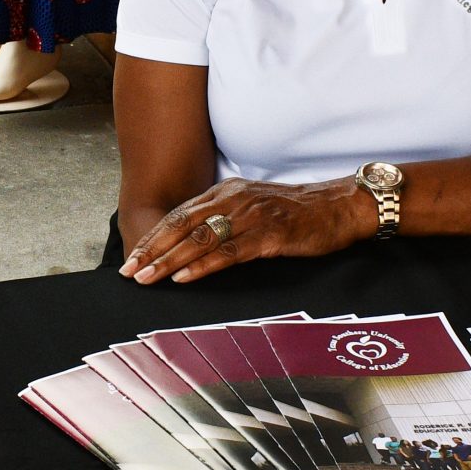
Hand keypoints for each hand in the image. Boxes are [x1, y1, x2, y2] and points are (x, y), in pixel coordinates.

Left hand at [120, 176, 373, 283]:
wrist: (341, 207)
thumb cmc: (298, 213)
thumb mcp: (254, 208)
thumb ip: (225, 219)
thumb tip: (193, 244)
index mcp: (227, 191)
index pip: (180, 214)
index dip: (154, 237)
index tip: (133, 257)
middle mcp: (234, 199)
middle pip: (182, 225)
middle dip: (152, 250)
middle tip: (129, 272)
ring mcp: (251, 216)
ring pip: (200, 238)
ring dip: (169, 260)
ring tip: (148, 278)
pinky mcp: (269, 234)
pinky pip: (229, 252)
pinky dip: (203, 265)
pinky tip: (184, 277)